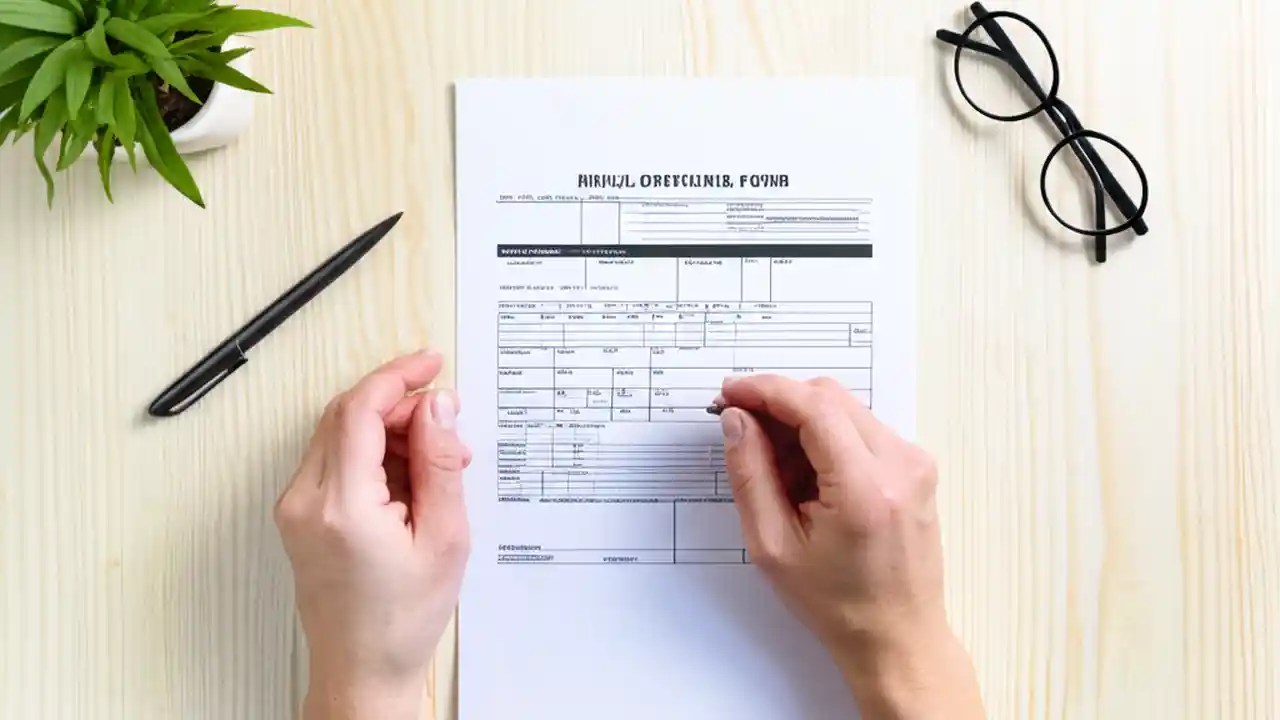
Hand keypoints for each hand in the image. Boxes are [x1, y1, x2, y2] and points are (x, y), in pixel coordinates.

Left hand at [274, 351, 471, 719]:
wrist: (362, 672)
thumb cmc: (402, 622)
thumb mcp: (444, 538)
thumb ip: (440, 464)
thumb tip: (437, 407)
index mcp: (342, 506)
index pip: (360, 409)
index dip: (397, 376)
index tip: (429, 365)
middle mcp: (307, 501)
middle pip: (345, 414)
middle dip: (398, 403)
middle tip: (445, 418)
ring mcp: (296, 509)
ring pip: (339, 433)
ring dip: (387, 429)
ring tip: (437, 461)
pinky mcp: (299, 516)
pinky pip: (334, 460)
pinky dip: (372, 453)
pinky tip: (409, 477)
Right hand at [718, 375, 982, 719]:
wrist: (898, 636)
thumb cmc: (836, 603)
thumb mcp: (773, 546)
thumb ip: (751, 475)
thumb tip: (737, 420)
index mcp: (865, 489)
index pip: (813, 407)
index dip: (766, 390)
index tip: (731, 392)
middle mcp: (900, 465)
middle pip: (830, 398)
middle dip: (779, 403)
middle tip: (741, 427)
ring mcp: (915, 463)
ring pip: (846, 408)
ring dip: (802, 421)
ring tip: (775, 467)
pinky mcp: (917, 466)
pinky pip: (862, 427)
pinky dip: (826, 436)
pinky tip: (806, 475)